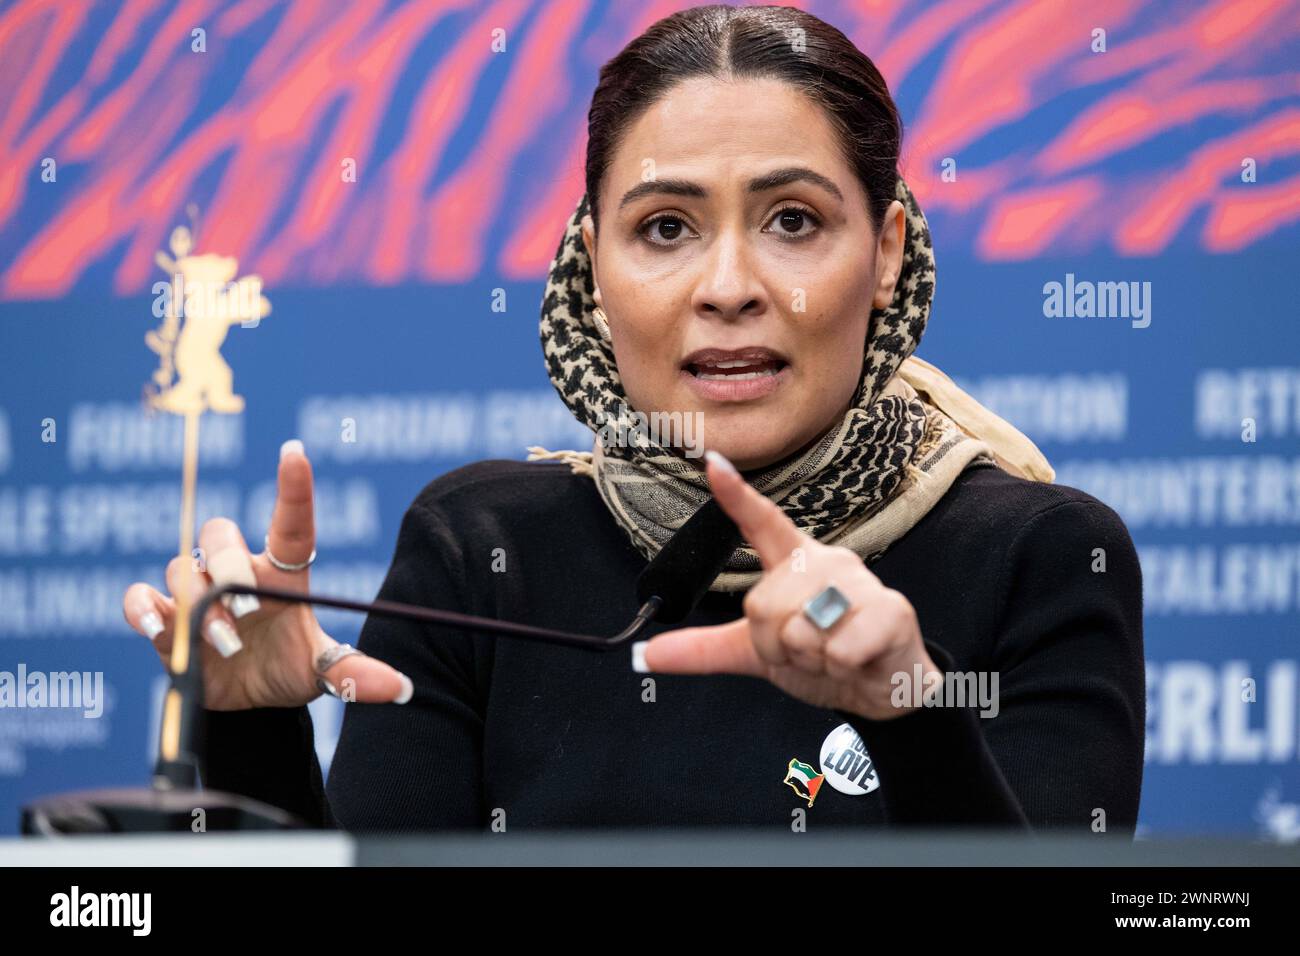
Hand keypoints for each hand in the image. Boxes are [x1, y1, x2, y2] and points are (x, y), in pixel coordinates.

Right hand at [120, 440, 412, 709]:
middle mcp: (238, 572)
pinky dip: (143, 609)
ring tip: (224, 641)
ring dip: (198, 603)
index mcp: (282, 573)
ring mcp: (198, 592)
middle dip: (228, 566)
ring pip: (182, 569)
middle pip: (220, 536)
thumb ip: (354, 674)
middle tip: (245, 607)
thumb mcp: (324, 672)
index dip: (293, 488)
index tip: (295, 451)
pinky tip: (158, 626)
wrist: (251, 702)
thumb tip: (401, 688)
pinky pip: (140, 598)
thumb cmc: (290, 668)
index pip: (291, 524)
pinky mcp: (164, 620)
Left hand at [636, 451, 941, 720]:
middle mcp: (826, 563)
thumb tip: (647, 655)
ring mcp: (860, 583)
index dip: (736, 495)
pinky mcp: (891, 611)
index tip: (711, 463)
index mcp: (794, 564)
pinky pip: (838, 650)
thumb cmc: (826, 658)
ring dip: (810, 658)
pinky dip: (841, 667)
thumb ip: (704, 649)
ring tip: (834, 652)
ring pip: (799, 629)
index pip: (761, 523)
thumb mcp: (758, 654)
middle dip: (778, 644)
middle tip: (808, 649)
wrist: (883, 690)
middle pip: (763, 605)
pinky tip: (858, 659)